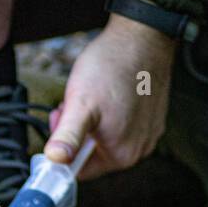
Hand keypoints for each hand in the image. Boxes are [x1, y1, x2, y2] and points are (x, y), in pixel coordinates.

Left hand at [44, 15, 176, 177]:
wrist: (143, 35)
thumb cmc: (112, 66)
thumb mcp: (80, 103)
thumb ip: (68, 137)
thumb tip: (55, 161)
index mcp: (122, 155)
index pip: (80, 171)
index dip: (64, 149)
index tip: (62, 122)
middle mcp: (140, 149)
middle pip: (93, 154)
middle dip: (79, 132)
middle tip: (74, 103)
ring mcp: (148, 133)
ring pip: (106, 138)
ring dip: (93, 121)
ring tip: (93, 94)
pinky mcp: (152, 118)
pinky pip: (122, 125)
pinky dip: (110, 112)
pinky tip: (108, 92)